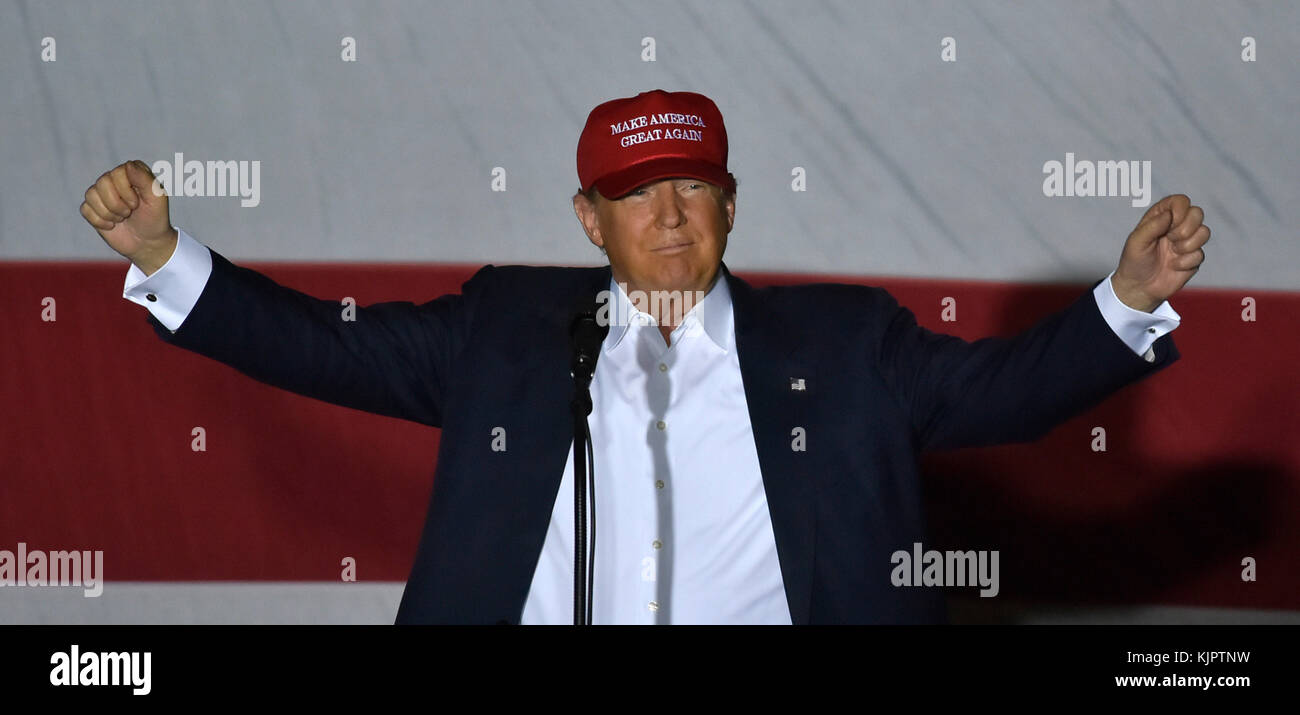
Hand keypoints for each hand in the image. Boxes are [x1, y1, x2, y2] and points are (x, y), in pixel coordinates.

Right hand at [80, 160, 176, 274]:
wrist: (148, 243)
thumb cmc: (155, 218)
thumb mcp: (157, 199)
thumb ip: (145, 179)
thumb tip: (128, 164)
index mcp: (132, 172)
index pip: (118, 172)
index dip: (126, 191)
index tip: (137, 204)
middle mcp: (115, 178)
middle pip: (102, 183)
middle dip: (117, 204)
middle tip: (130, 212)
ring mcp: (102, 192)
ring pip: (91, 195)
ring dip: (109, 213)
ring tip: (122, 218)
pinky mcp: (93, 207)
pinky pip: (85, 209)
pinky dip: (100, 221)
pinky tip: (112, 225)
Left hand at [1111, 194, 1208, 311]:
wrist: (1140, 287)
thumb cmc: (1134, 262)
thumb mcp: (1136, 242)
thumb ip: (1152, 226)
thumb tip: (1169, 214)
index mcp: (1161, 217)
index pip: (1180, 201)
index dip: (1180, 210)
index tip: (1170, 224)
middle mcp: (1176, 226)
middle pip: (1197, 213)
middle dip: (1186, 228)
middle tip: (1170, 239)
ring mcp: (1187, 241)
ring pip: (1204, 232)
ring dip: (1187, 245)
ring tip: (1172, 253)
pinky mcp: (1193, 257)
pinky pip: (1200, 254)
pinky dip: (1185, 262)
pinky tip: (1173, 266)